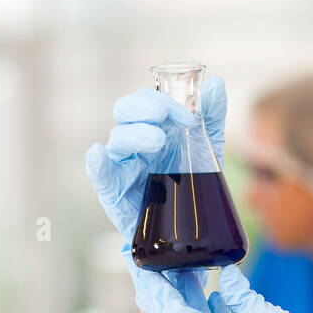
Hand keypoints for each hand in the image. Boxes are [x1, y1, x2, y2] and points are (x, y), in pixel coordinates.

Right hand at [85, 76, 226, 238]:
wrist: (186, 228)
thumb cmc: (187, 184)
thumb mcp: (205, 149)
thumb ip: (209, 118)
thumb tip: (215, 84)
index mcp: (151, 127)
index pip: (146, 100)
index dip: (166, 100)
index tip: (189, 116)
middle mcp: (132, 142)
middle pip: (125, 111)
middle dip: (145, 107)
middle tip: (165, 115)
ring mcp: (121, 165)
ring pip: (117, 139)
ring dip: (136, 134)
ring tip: (158, 141)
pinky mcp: (113, 190)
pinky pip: (99, 174)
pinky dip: (96, 163)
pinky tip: (98, 154)